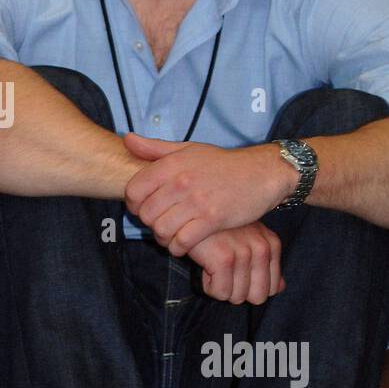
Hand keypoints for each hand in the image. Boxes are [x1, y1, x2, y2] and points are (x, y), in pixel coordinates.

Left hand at [124, 134, 295, 254]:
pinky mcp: (213, 219)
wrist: (261, 173)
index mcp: (171, 164)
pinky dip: (178, 247)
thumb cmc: (221, 163)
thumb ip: (155, 148)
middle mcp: (181, 182)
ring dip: (163, 238)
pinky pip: (182, 241)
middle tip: (160, 223)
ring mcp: (197, 201)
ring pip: (161, 230)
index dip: (134, 204)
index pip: (134, 191)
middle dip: (149, 223)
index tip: (144, 208)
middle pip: (146, 214)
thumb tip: (127, 139)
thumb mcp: (188, 149)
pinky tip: (183, 244)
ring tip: (170, 235)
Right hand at [187, 224, 284, 304]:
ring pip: (236, 297)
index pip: (272, 289)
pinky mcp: (224, 259)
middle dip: (238, 291)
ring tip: (213, 265)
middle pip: (257, 297)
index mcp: (271, 244)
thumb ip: (267, 264)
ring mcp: (244, 253)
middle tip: (224, 273)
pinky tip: (205, 266)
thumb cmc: (218, 228)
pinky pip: (220, 293)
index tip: (236, 271)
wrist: (190, 211)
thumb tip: (280, 289)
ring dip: (220, 287)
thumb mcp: (248, 240)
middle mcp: (262, 248)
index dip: (250, 287)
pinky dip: (208, 286)